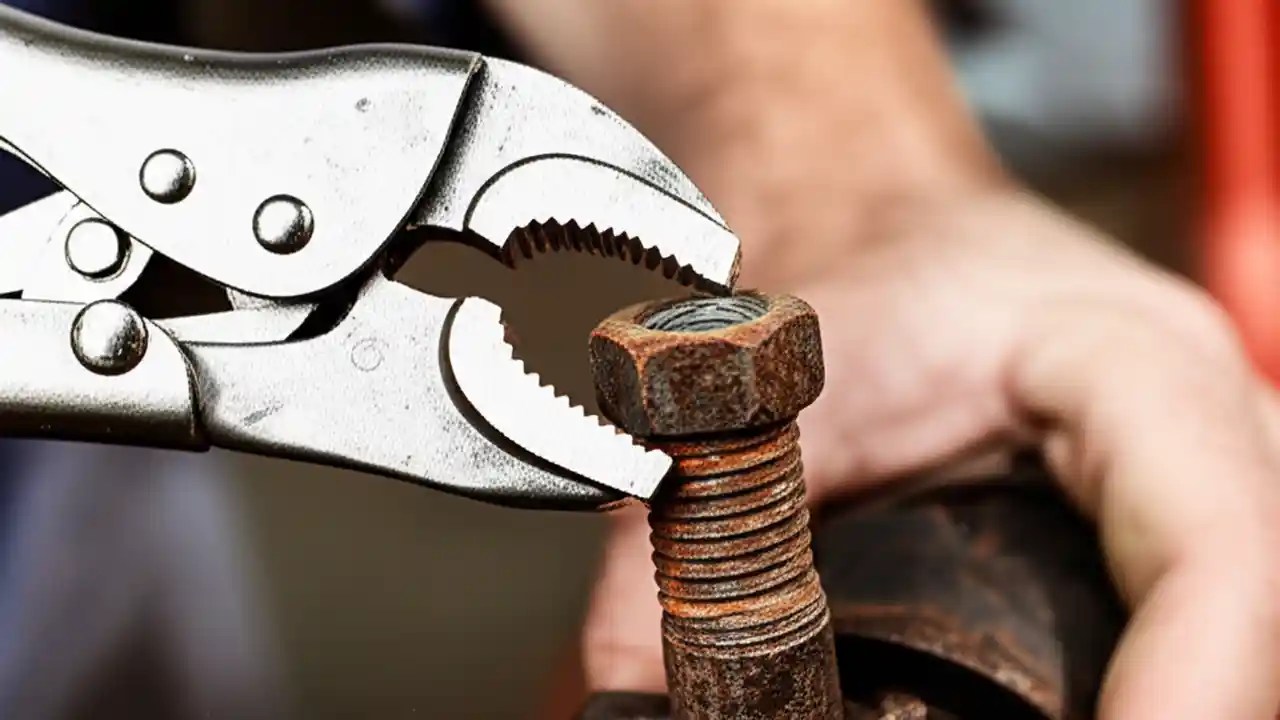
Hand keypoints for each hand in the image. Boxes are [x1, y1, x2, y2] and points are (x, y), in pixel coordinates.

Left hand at [579, 189, 1279, 718]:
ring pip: (1257, 620)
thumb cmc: (859, 277)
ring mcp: (1232, 460)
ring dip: (1184, 692)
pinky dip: (1179, 673)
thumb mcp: (772, 394)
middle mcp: (1216, 413)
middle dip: (1181, 708)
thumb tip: (640, 692)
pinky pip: (1227, 604)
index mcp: (1128, 364)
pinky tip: (1109, 702)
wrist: (889, 217)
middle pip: (1256, 613)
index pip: (1214, 550)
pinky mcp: (1203, 501)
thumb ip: (705, 542)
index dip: (1185, 689)